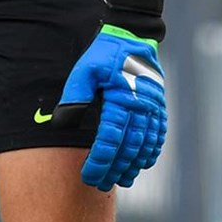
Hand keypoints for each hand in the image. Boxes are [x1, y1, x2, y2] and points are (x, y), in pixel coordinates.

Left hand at [54, 26, 166, 191]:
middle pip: (127, 148)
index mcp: (120, 98)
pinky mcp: (159, 108)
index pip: (109, 139)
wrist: (133, 37)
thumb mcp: (84, 70)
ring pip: (144, 146)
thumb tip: (62, 124)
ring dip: (132, 166)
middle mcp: (140, 106)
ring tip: (120, 180)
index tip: (88, 175)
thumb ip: (75, 96)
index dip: (99, 161)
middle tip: (100, 184)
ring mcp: (153, 108)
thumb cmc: (104, 55)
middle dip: (113, 170)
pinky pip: (157, 136)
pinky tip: (141, 165)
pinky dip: (150, 153)